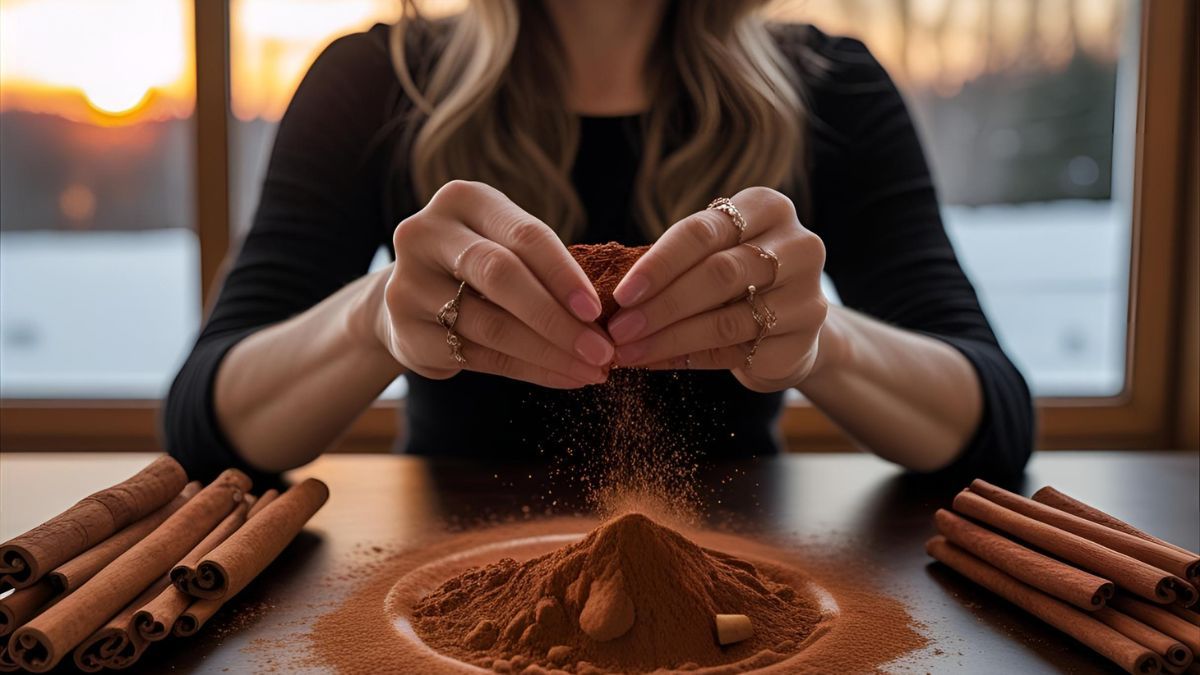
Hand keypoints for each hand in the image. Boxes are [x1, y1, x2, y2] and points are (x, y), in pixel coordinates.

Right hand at [377, 180, 613, 387]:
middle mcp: (426, 234)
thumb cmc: (478, 268)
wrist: (410, 299)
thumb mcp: (506, 248)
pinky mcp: (405, 332)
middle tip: (601, 350)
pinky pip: (478, 357)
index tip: (599, 311)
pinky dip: (528, 370)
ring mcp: (408, 284)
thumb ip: (543, 270)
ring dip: (550, 353)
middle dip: (558, 318)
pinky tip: (561, 377)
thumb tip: (604, 320)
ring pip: (492, 324)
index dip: (565, 275)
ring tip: (591, 370)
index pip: (524, 234)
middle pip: (502, 275)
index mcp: (463, 200)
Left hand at [606, 187, 828, 391]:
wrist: (791, 326)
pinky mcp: (804, 338)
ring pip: (726, 319)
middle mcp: (797, 245)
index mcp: (767, 208)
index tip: (621, 294)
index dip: (658, 264)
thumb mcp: (712, 255)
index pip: (703, 232)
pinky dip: (687, 357)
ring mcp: (807, 294)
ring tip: (629, 350)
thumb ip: (676, 265)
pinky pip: (734, 350)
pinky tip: (655, 361)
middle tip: (619, 329)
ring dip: (669, 338)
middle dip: (661, 305)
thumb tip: (614, 297)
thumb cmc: (737, 281)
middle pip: (718, 274)